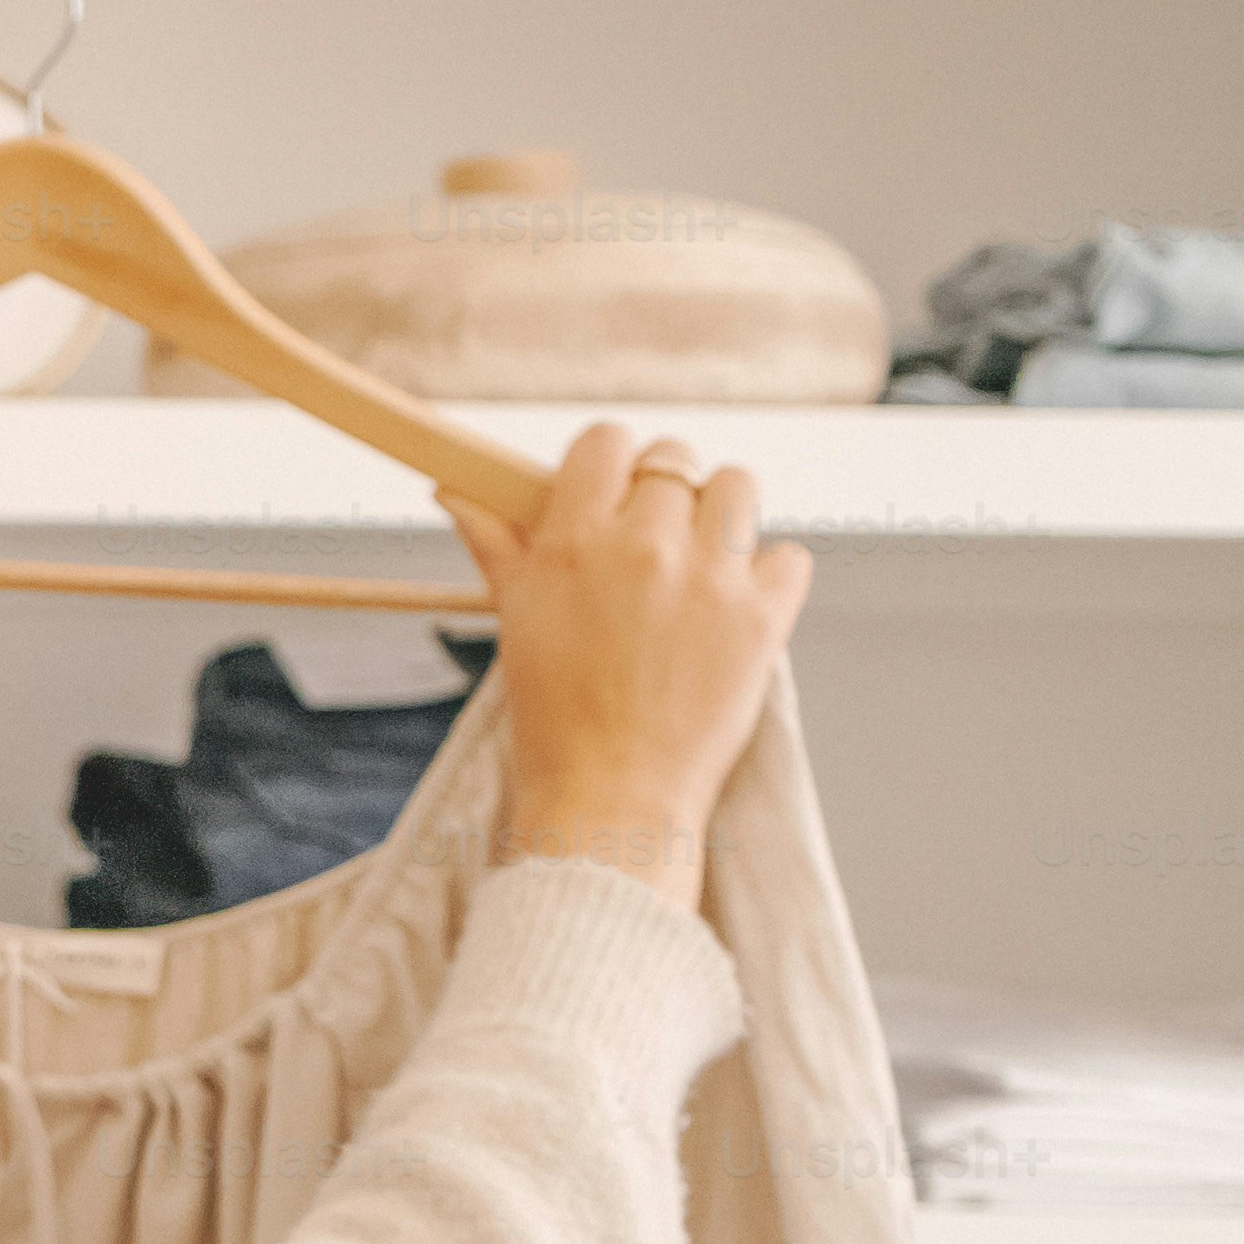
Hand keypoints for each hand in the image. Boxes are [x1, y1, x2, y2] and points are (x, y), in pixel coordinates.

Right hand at [444, 424, 811, 904]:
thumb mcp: (517, 620)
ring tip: (705, 561)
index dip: (611, 463)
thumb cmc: (554, 718)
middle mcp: (642, 548)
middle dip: (666, 493)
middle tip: (656, 543)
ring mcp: (709, 581)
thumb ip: (499, 545)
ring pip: (739, 488)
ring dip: (724, 515)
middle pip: (674, 461)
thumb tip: (454, 492)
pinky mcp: (763, 618)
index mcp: (572, 543)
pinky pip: (789, 555)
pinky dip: (771, 574)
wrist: (609, 800)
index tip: (613, 493)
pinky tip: (738, 606)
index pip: (606, 442)